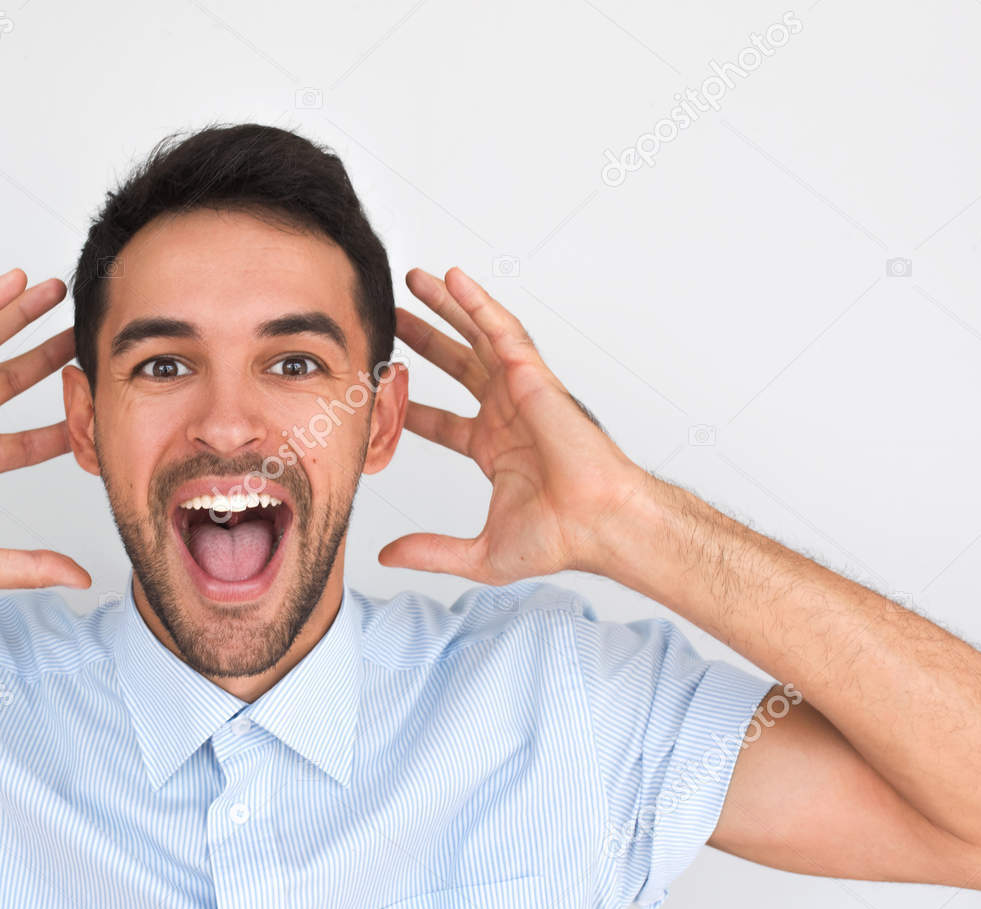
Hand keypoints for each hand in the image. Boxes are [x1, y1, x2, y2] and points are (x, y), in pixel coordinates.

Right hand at [0, 268, 90, 590]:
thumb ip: (34, 567)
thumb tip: (80, 581)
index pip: (25, 443)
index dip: (59, 430)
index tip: (88, 417)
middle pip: (12, 381)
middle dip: (47, 359)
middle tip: (78, 340)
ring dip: (21, 316)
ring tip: (55, 292)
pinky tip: (15, 279)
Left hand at [378, 267, 652, 584]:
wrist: (597, 524)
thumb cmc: (560, 538)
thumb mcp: (480, 553)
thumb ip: (430, 552)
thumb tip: (386, 556)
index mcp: (495, 450)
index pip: (442, 422)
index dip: (412, 408)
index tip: (383, 392)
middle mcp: (507, 415)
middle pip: (457, 366)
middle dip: (425, 340)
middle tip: (393, 319)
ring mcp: (520, 393)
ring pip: (477, 338)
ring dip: (448, 308)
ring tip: (417, 281)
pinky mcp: (533, 377)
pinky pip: (502, 331)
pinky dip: (478, 303)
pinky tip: (454, 279)